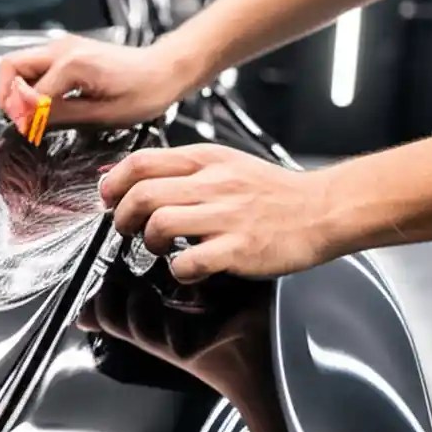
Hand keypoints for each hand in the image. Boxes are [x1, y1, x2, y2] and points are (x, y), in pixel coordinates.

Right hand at [0, 35, 184, 128]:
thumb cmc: (143, 92)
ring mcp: (63, 47)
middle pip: (10, 66)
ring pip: (19, 64)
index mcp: (72, 64)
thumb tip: (28, 121)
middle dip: (7, 95)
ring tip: (30, 114)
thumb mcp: (101, 115)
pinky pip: (35, 66)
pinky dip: (31, 85)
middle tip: (17, 119)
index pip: (28, 93)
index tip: (27, 133)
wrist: (164, 71)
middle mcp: (63, 49)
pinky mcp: (67, 52)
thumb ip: (60, 116)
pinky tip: (45, 104)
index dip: (24, 116)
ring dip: (17, 89)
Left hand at [100, 144, 337, 280]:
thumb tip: (125, 176)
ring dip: (149, 242)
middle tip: (128, 229)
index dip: (114, 183)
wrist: (322, 209)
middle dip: (123, 217)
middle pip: (142, 194)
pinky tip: (189, 269)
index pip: (141, 161)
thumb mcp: (224, 165)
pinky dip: (179, 271)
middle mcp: (213, 184)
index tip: (109, 199)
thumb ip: (179, 170)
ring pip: (159, 224)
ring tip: (162, 248)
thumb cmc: (272, 193)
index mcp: (206, 160)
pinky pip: (189, 261)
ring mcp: (226, 216)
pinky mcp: (238, 248)